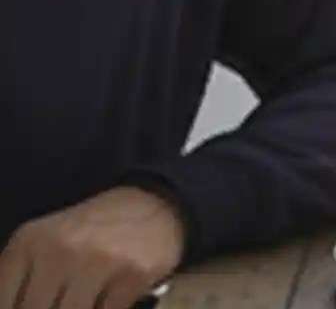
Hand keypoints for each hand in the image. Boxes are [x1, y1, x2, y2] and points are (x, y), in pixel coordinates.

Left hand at [0, 187, 184, 308]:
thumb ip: (21, 279)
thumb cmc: (91, 231)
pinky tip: (109, 299)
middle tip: (65, 300)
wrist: (153, 203)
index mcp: (28, 243)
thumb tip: (16, 308)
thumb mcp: (44, 243)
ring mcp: (97, 263)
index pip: (5, 301)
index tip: (41, 302)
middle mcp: (58, 251)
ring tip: (86, 299)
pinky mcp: (133, 275)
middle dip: (52, 307)